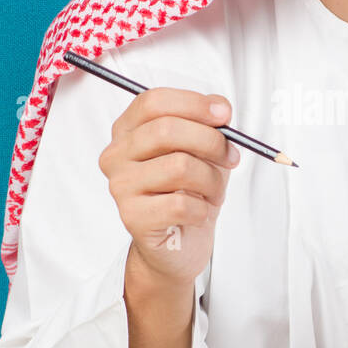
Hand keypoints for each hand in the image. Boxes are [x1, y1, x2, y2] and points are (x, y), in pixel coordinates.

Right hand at [98, 86, 239, 285]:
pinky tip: (199, 213)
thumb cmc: (188, 192)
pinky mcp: (132, 217)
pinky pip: (180, 204)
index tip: (224, 114)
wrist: (178, 245)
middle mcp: (117, 155)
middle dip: (211, 142)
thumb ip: (208, 125)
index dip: (193, 103)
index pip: (154, 102)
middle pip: (166, 130)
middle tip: (231, 157)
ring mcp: (121, 186)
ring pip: (179, 166)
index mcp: (128, 130)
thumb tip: (220, 107)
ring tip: (213, 192)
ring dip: (211, 180)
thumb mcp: (202, 152)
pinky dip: (202, 209)